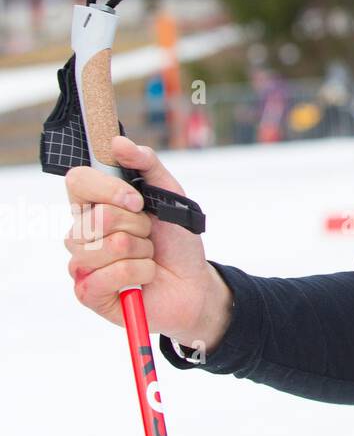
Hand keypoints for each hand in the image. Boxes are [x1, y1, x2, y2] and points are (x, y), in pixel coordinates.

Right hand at [64, 135, 229, 350]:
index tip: (137, 200)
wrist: (194, 282)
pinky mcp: (88, 293)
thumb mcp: (171, 195)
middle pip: (96, 217)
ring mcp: (82, 264)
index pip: (77, 181)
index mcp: (95, 205)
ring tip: (147, 257)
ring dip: (141, 251)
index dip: (108, 188)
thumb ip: (147, 164)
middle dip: (137, 225)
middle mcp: (81, 233)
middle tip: (149, 235)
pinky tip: (143, 278)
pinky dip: (139, 273)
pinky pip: (108, 276)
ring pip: (105, 246)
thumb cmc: (177, 240)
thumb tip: (118, 142)